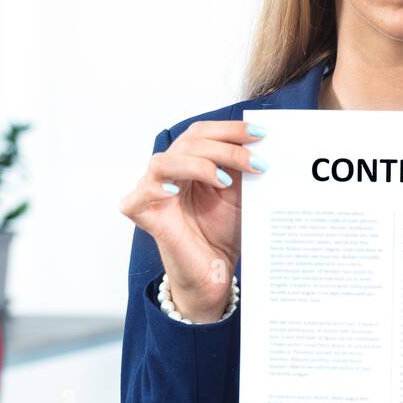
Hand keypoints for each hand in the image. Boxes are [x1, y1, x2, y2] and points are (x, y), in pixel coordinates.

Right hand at [119, 120, 267, 320]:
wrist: (215, 273)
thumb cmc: (222, 233)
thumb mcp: (239, 194)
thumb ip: (242, 169)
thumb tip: (263, 143)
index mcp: (189, 162)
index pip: (202, 133)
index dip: (230, 130)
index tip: (261, 134)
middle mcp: (168, 172)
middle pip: (188, 143)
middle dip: (226, 148)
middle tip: (257, 162)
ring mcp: (152, 192)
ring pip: (163, 161)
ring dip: (198, 164)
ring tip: (225, 181)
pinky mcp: (143, 215)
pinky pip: (139, 195)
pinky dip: (156, 189)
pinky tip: (175, 192)